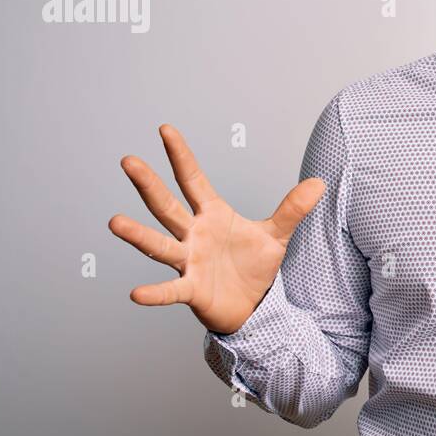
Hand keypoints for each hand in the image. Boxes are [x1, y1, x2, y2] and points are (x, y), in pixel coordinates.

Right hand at [108, 124, 325, 334]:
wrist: (251, 306)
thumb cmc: (253, 267)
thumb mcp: (276, 235)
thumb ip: (292, 209)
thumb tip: (320, 182)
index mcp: (212, 215)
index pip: (193, 180)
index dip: (180, 155)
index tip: (165, 129)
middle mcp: (193, 234)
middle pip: (168, 206)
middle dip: (149, 184)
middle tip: (129, 161)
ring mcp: (188, 261)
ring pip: (160, 245)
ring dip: (139, 235)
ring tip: (116, 222)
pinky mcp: (191, 290)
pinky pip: (171, 290)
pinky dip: (155, 292)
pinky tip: (136, 293)